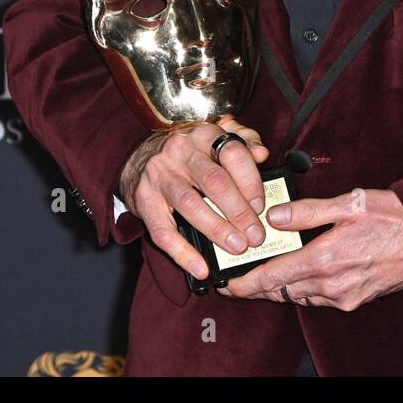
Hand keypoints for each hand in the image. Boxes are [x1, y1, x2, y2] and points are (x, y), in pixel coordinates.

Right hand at [120, 115, 270, 280]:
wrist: (140, 158)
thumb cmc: (190, 152)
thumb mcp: (216, 138)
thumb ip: (243, 142)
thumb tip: (262, 154)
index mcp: (203, 135)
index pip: (233, 152)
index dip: (250, 181)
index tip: (261, 206)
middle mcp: (180, 151)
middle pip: (215, 182)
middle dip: (240, 212)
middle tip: (256, 235)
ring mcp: (160, 175)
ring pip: (191, 204)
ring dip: (217, 229)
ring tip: (237, 246)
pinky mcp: (144, 199)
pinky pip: (163, 231)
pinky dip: (183, 253)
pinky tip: (201, 267)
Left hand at [217, 189, 402, 309]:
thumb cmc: (396, 218)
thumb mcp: (349, 204)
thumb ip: (307, 212)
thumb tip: (274, 217)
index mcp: (325, 260)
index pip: (272, 279)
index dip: (244, 285)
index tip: (227, 285)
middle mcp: (332, 285)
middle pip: (282, 291)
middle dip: (261, 283)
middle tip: (243, 274)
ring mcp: (345, 296)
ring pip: (301, 295)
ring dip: (285, 284)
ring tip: (275, 265)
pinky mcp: (357, 299)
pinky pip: (321, 297)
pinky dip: (307, 285)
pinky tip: (309, 268)